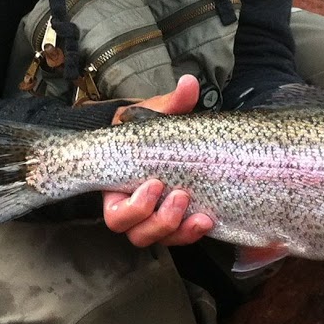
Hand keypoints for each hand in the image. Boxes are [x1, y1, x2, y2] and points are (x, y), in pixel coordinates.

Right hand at [104, 75, 211, 246]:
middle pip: (134, 232)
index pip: (116, 213)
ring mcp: (152, 218)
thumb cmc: (147, 129)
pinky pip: (177, 238)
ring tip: (198, 215)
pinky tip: (208, 220)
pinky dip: (191, 234)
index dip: (133, 208)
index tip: (155, 184)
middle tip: (180, 195)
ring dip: (176, 230)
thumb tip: (189, 84)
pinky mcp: (173, 222)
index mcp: (118, 185)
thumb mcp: (156, 114)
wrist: (159, 140)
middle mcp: (131, 208)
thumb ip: (171, 103)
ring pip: (155, 239)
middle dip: (158, 220)